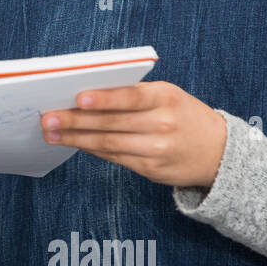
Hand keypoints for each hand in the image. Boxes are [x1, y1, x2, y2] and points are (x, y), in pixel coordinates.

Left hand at [40, 81, 225, 187]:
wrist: (218, 152)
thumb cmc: (184, 115)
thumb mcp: (168, 95)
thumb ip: (133, 94)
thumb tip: (86, 97)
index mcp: (167, 98)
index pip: (132, 97)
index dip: (105, 99)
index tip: (78, 98)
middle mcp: (163, 124)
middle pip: (113, 123)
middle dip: (76, 121)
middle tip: (48, 117)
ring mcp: (157, 150)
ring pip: (109, 143)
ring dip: (76, 138)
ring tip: (52, 132)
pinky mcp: (150, 170)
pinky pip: (114, 158)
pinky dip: (91, 149)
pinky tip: (73, 142)